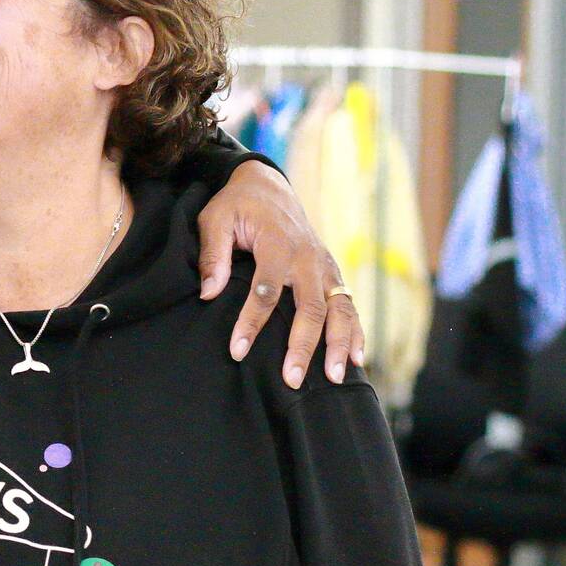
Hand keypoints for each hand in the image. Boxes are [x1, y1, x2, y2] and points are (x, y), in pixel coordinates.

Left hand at [196, 162, 365, 388]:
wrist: (268, 186)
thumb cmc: (237, 205)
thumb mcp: (215, 219)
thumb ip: (212, 255)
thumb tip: (208, 293)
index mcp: (277, 244)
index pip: (265, 291)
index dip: (251, 323)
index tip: (238, 351)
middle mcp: (307, 258)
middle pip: (311, 308)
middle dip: (302, 346)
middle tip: (291, 379)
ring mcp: (324, 267)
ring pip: (339, 309)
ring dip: (338, 344)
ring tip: (333, 378)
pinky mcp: (331, 274)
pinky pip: (348, 305)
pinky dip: (356, 331)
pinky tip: (356, 359)